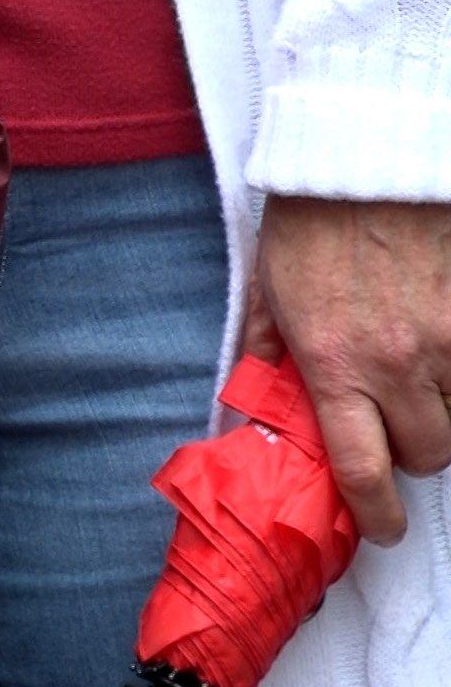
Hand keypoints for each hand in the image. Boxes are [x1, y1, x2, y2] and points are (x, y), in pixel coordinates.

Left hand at [245, 196, 450, 545]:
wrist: (366, 158)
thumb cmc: (310, 224)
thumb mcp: (269, 293)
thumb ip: (266, 356)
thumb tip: (255, 405)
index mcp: (335, 366)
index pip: (363, 470)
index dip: (375, 513)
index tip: (382, 528)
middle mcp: (400, 363)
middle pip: (431, 453)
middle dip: (415, 451)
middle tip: (396, 424)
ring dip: (445, 409)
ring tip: (419, 376)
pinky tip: (441, 340)